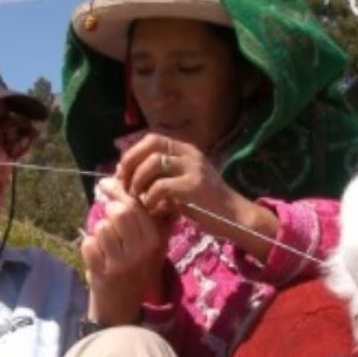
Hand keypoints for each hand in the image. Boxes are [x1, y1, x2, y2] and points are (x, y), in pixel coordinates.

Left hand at [81, 178, 169, 323]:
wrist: (122, 305)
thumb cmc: (136, 268)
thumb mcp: (150, 244)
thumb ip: (144, 214)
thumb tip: (123, 181)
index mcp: (154, 240)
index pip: (135, 205)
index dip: (117, 191)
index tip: (107, 184)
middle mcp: (140, 251)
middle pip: (119, 212)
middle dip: (109, 209)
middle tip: (108, 215)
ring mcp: (120, 263)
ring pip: (102, 227)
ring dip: (99, 232)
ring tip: (106, 243)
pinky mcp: (101, 273)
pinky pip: (88, 244)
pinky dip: (89, 247)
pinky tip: (98, 256)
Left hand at [117, 132, 233, 220]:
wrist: (234, 218)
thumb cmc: (205, 204)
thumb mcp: (182, 184)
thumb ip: (160, 176)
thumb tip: (126, 174)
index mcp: (185, 150)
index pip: (151, 139)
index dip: (132, 153)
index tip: (123, 174)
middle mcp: (189, 153)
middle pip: (150, 144)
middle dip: (131, 163)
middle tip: (125, 184)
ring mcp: (193, 168)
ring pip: (153, 163)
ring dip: (138, 182)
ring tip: (138, 198)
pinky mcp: (194, 186)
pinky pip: (161, 186)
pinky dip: (150, 198)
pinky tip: (152, 208)